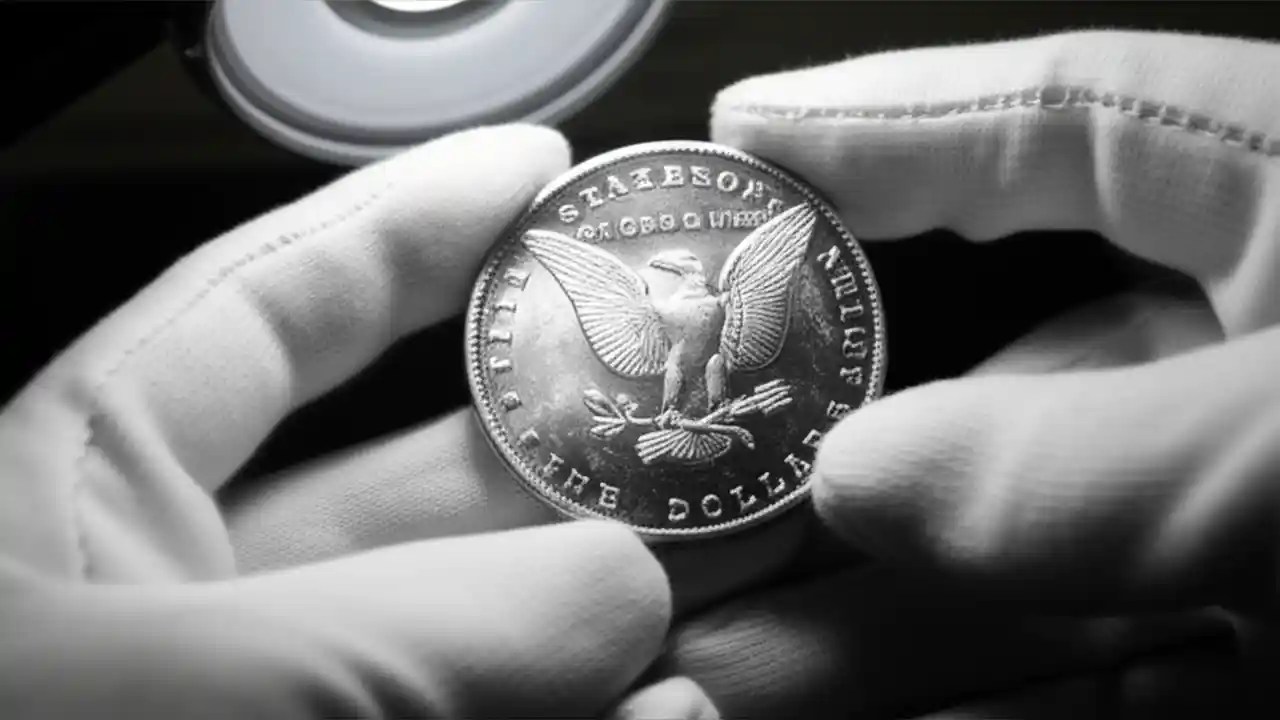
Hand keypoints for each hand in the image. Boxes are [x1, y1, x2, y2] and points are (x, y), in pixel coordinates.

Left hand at [0, 126, 696, 718]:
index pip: (262, 314)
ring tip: (782, 568)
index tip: (542, 172)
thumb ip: (417, 620)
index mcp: (83, 508)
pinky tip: (699, 703)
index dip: (409, 228)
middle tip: (728, 417)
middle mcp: (196, 618)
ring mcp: (304, 713)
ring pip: (501, 641)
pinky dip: (629, 712)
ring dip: (654, 601)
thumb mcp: (194, 686)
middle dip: (599, 455)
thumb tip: (618, 591)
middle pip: (434, 498)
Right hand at [659, 30, 1278, 717]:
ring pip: (1047, 557)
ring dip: (878, 616)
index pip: (1081, 123)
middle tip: (706, 474)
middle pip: (1031, 385)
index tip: (749, 133)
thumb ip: (1090, 458)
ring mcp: (1275, 527)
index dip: (897, 122)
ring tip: (716, 660)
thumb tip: (868, 479)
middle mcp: (1277, 372)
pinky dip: (985, 706)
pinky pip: (1112, 678)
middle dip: (857, 454)